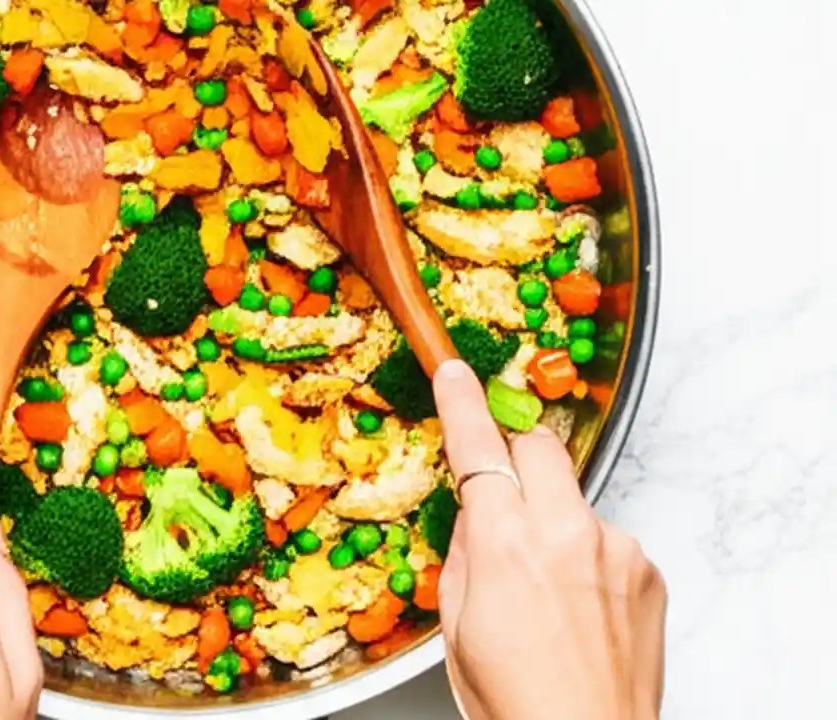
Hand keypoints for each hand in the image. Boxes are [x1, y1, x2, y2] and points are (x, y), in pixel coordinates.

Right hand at [432, 360, 665, 719]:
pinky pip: (606, 538)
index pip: (477, 447)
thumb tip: (475, 518)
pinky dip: (588, 556)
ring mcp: (614, 548)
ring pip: (574, 498)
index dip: (461, 403)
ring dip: (554, 520)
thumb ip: (464, 555)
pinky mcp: (647, 570)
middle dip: (514, 458)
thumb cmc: (513, 701)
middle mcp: (565, 533)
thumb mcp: (456, 625)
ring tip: (546, 589)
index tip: (454, 373)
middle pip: (537, 449)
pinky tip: (579, 607)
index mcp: (505, 544)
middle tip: (503, 497)